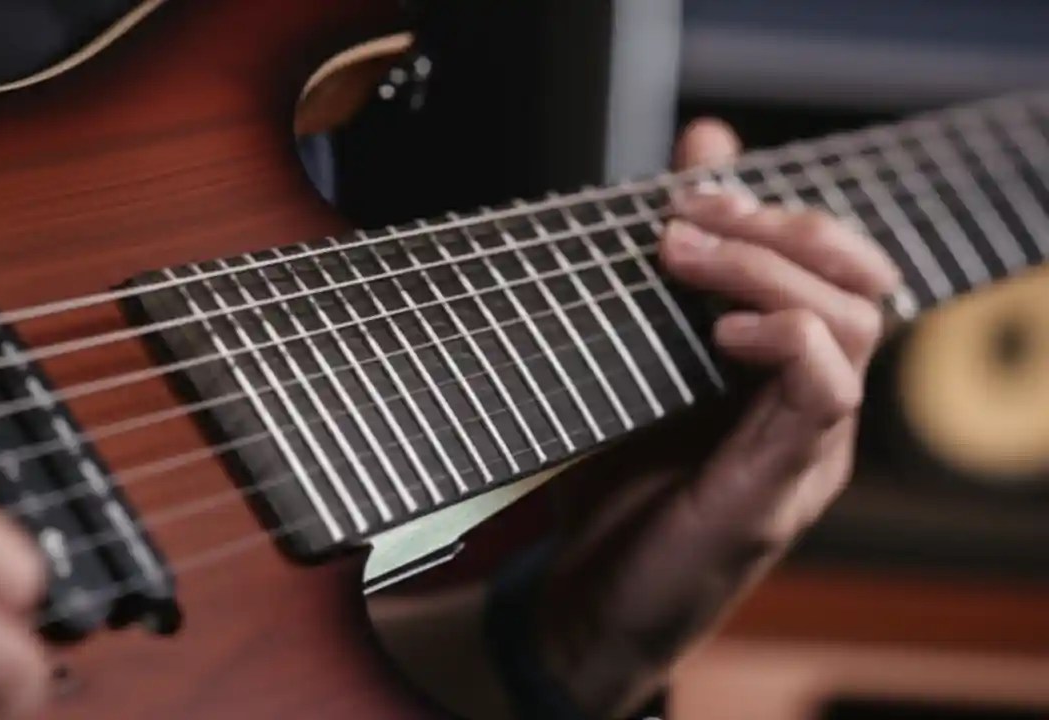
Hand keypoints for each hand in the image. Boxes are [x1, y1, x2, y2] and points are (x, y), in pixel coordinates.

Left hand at [538, 120, 900, 715]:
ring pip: (849, 325)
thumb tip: (687, 161)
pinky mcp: (780, 490)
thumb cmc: (610, 482)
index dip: (773, 207)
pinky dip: (787, 342)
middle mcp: (806, 399)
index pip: (824, 260)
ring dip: (769, 271)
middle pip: (853, 279)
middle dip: (777, 226)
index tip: (692, 184)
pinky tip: (723, 332)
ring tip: (683, 256)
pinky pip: (825, 396)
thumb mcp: (626, 362)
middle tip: (689, 214)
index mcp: (777, 367)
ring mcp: (804, 446)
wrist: (585, 602)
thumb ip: (662, 276)